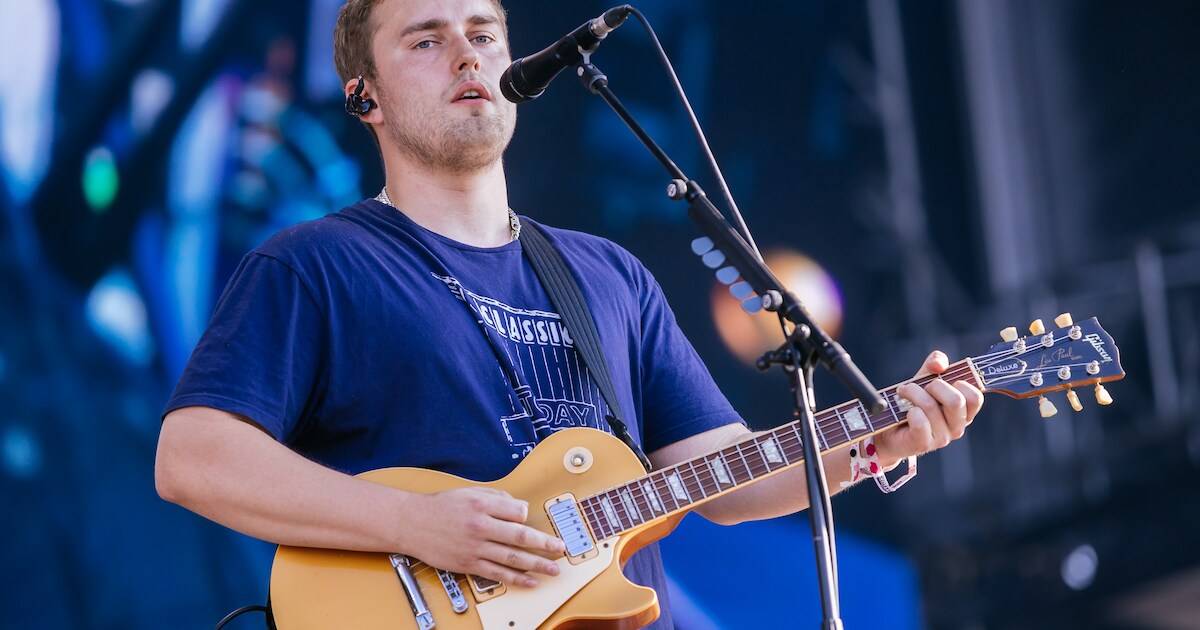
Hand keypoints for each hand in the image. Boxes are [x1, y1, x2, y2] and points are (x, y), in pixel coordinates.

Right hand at [406, 487, 565, 587]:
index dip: (528, 515)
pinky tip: (529, 581)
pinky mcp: (469, 564)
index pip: (517, 511)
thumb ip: (497, 497)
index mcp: (482, 505)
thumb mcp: (469, 493)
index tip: (534, 519)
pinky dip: (516, 578)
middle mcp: (480, 526)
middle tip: (560, 548)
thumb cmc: (440, 507)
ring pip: (513, 558)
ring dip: (537, 564)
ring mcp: (475, 547)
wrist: (411, 523)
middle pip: (521, 536)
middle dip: (545, 543)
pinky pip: (497, 573)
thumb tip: (520, 507)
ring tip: (552, 569)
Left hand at [874, 350, 983, 468]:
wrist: (889, 429)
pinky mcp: (924, 444)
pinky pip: (920, 422)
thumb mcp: (926, 379)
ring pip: (931, 407)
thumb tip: (939, 364)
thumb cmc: (912, 402)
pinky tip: (905, 411)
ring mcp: (942, 438)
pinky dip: (910, 410)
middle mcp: (957, 426)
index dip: (959, 382)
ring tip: (903, 393)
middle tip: (921, 387)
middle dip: (934, 386)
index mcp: (964, 411)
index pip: (975, 396)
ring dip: (913, 393)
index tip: (941, 379)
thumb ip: (936, 364)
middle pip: (956, 400)